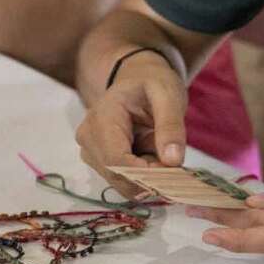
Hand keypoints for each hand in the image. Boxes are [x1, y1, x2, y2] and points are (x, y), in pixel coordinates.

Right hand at [76, 51, 188, 196]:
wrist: (139, 80)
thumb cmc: (153, 83)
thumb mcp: (169, 96)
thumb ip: (171, 126)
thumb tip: (173, 161)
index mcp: (101, 118)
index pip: (116, 161)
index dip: (146, 174)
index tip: (175, 171)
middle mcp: (88, 139)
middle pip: (118, 176)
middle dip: (150, 177)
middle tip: (173, 158)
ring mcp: (90, 152)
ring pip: (122, 183)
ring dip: (148, 177)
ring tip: (159, 149)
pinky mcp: (98, 162)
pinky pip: (123, 182)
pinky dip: (143, 177)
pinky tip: (150, 155)